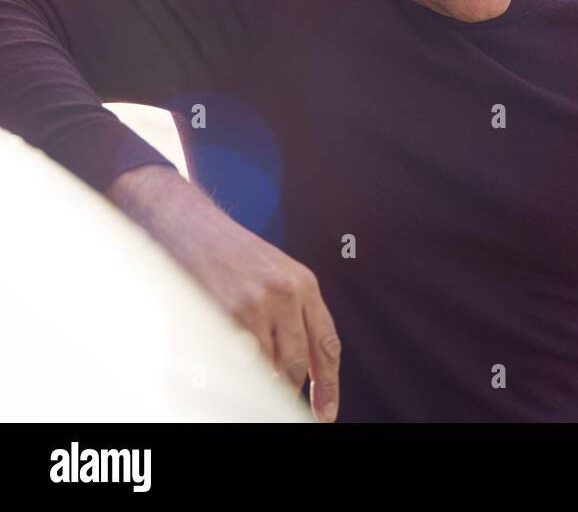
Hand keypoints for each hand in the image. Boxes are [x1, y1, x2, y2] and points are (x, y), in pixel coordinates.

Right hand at [107, 164, 341, 421]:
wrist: (187, 223)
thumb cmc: (233, 255)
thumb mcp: (279, 273)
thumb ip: (297, 312)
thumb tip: (306, 369)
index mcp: (305, 284)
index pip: (326, 346)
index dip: (328, 386)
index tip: (325, 415)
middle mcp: (284, 294)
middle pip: (297, 364)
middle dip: (288, 391)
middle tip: (278, 405)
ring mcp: (252, 305)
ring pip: (266, 368)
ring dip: (259, 386)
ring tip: (250, 388)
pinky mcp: (220, 314)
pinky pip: (233, 362)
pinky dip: (233, 376)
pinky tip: (227, 375)